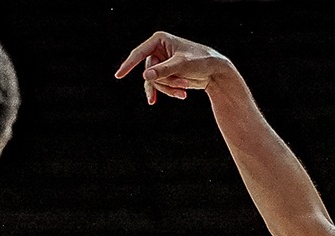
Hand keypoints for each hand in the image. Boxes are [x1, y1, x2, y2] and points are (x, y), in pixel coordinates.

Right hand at [115, 32, 232, 104]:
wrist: (215, 71)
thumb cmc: (201, 61)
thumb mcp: (182, 65)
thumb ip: (163, 71)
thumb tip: (146, 76)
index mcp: (159, 40)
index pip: (139, 53)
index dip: (128, 65)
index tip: (118, 75)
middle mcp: (158, 50)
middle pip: (150, 72)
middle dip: (166, 82)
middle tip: (184, 85)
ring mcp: (161, 62)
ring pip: (155, 81)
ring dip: (169, 88)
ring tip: (185, 90)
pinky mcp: (166, 74)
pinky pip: (160, 86)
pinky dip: (169, 92)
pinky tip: (180, 96)